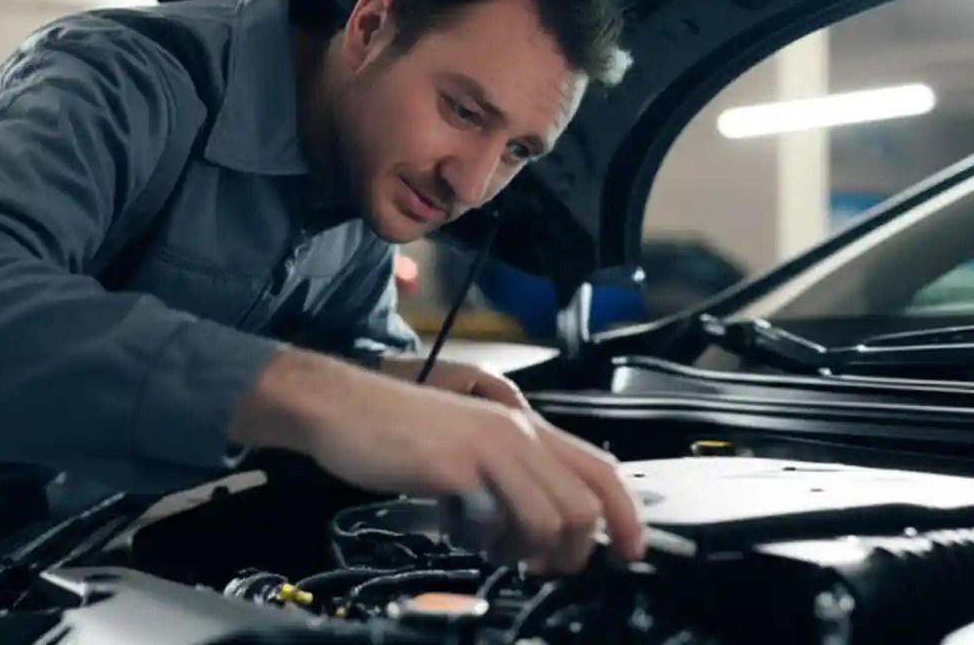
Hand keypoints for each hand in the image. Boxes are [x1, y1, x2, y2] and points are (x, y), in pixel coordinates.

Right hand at [238, 350, 645, 574]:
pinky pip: (501, 520)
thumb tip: (538, 527)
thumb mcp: (468, 446)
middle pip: (587, 502)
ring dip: (533, 551)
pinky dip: (492, 542)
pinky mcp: (458, 468)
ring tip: (498, 549)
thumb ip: (507, 476)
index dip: (627, 515)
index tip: (631, 550)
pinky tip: (465, 533)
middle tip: (548, 566)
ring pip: (554, 517)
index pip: (600, 468)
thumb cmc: (398, 430)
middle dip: (579, 549)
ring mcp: (489, 448)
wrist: (342, 408)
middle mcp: (516, 431)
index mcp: (523, 425)